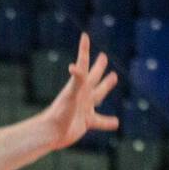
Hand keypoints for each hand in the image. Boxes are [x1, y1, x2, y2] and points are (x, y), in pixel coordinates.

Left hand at [43, 34, 118, 148]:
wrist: (52, 133)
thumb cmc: (59, 113)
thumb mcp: (70, 94)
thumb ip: (76, 80)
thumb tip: (75, 66)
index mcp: (79, 85)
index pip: (83, 63)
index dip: (84, 50)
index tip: (84, 36)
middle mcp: (83, 94)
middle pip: (94, 77)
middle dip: (99, 67)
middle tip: (103, 57)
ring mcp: (85, 107)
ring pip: (99, 95)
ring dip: (106, 87)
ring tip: (113, 78)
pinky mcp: (87, 122)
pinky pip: (101, 121)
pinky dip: (108, 122)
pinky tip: (116, 123)